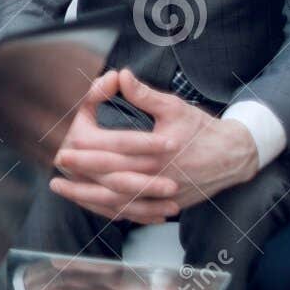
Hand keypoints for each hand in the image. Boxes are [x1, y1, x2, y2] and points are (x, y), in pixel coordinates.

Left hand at [51, 70, 257, 219]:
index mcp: (156, 153)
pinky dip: (110, 211)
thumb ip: (144, 94)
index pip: (112, 156)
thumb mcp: (174, 107)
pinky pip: (133, 214)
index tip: (63, 151)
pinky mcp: (166, 206)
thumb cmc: (202, 129)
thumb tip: (120, 75)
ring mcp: (162, 196)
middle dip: (80, 177)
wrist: (234, 157)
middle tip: (55, 172)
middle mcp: (157, 178)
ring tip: (65, 190)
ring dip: (88, 198)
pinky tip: (92, 206)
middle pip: (110, 181)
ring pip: (118, 203)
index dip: (85, 155)